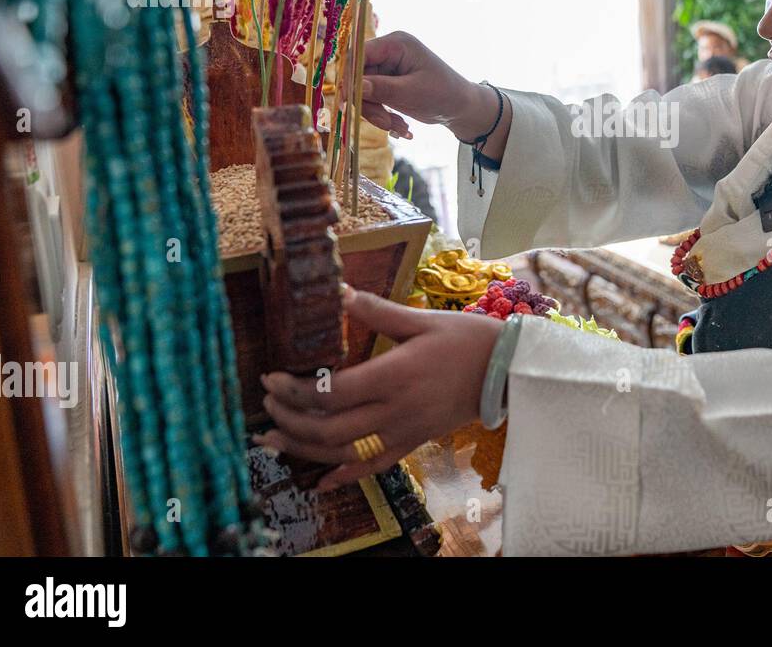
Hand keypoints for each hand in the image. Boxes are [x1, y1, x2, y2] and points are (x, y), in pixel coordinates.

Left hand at [255, 288, 501, 490]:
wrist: (506, 371)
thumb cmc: (466, 340)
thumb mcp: (422, 319)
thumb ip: (377, 310)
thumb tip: (338, 291)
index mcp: (394, 376)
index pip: (331, 392)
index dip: (294, 390)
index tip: (270, 377)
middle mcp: (395, 411)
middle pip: (328, 429)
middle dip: (289, 420)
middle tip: (265, 404)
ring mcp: (403, 432)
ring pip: (342, 453)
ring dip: (302, 449)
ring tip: (271, 439)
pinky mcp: (412, 442)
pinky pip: (372, 467)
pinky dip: (343, 476)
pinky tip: (319, 480)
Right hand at [358, 31, 494, 140]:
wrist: (461, 107)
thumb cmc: (444, 94)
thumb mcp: (412, 93)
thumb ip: (381, 89)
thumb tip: (351, 88)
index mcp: (396, 43)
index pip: (359, 55)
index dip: (350, 78)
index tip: (348, 103)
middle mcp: (388, 51)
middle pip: (358, 76)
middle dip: (368, 103)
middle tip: (384, 123)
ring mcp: (387, 67)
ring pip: (363, 91)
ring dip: (376, 113)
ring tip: (398, 127)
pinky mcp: (387, 82)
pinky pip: (372, 99)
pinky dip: (381, 115)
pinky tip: (400, 126)